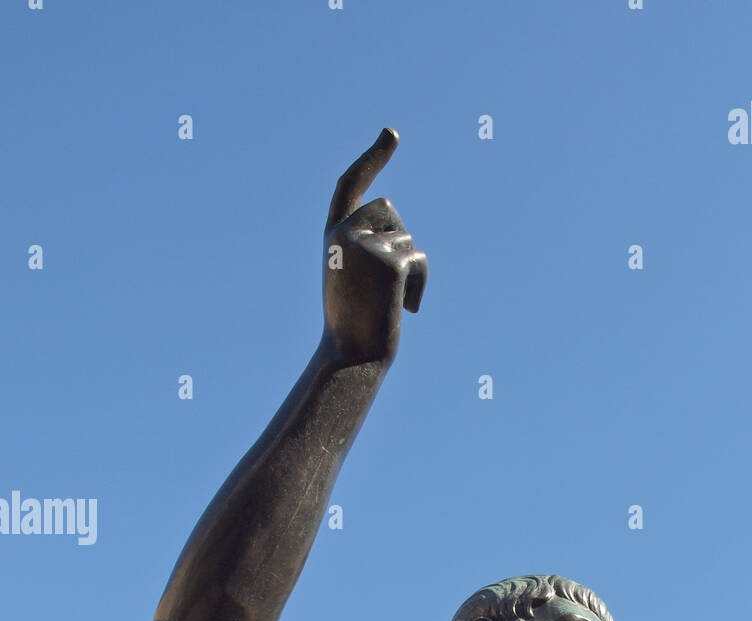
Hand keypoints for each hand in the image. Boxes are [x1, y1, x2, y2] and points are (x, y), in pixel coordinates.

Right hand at [322, 128, 427, 364]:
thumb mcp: (356, 279)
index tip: (392, 134)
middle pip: (388, 208)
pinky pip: (419, 259)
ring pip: (406, 236)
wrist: (352, 354)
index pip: (351, 185)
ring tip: (390, 299)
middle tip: (388, 278)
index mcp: (332, 237)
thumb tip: (406, 244)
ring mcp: (364, 246)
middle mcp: (343, 234)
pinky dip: (419, 284)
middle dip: (398, 237)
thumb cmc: (354, 324)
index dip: (372, 158)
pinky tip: (405, 307)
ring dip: (408, 268)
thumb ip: (370, 249)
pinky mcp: (388, 261)